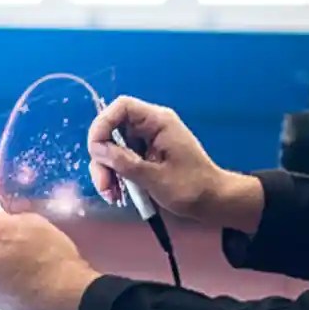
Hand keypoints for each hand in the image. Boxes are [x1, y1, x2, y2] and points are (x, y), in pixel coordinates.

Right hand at [87, 96, 263, 232]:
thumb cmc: (192, 188)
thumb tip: (97, 149)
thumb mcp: (155, 178)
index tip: (96, 150)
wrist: (213, 201)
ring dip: (107, 171)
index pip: (122, 107)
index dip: (103, 123)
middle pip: (112, 131)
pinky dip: (116, 176)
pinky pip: (122, 160)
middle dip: (102, 158)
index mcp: (158, 122)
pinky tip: (118, 194)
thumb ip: (124, 162)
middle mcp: (151, 127)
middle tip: (104, 185)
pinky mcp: (146, 156)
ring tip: (112, 196)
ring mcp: (148, 141)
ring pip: (113, 148)